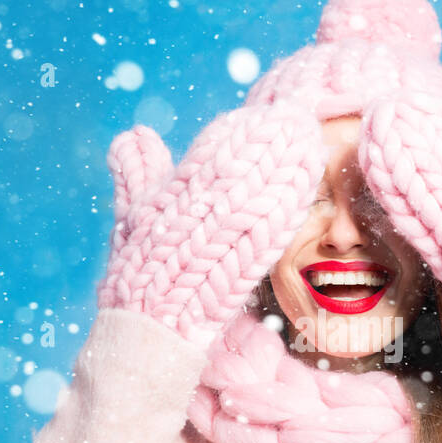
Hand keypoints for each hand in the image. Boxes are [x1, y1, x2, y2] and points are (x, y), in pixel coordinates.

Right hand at [98, 102, 328, 349]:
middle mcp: (192, 215)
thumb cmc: (139, 270)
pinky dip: (285, 212)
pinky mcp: (238, 270)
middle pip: (235, 173)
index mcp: (169, 197)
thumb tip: (136, 134)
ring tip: (308, 146)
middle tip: (295, 121)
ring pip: (254, 199)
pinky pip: (265, 236)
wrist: (143, 326)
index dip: (236, 136)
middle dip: (266, 147)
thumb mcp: (134, 212)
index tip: (263, 116)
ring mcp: (216, 243)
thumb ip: (138, 171)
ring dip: (283, 172)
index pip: (208, 158)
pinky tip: (305, 191)